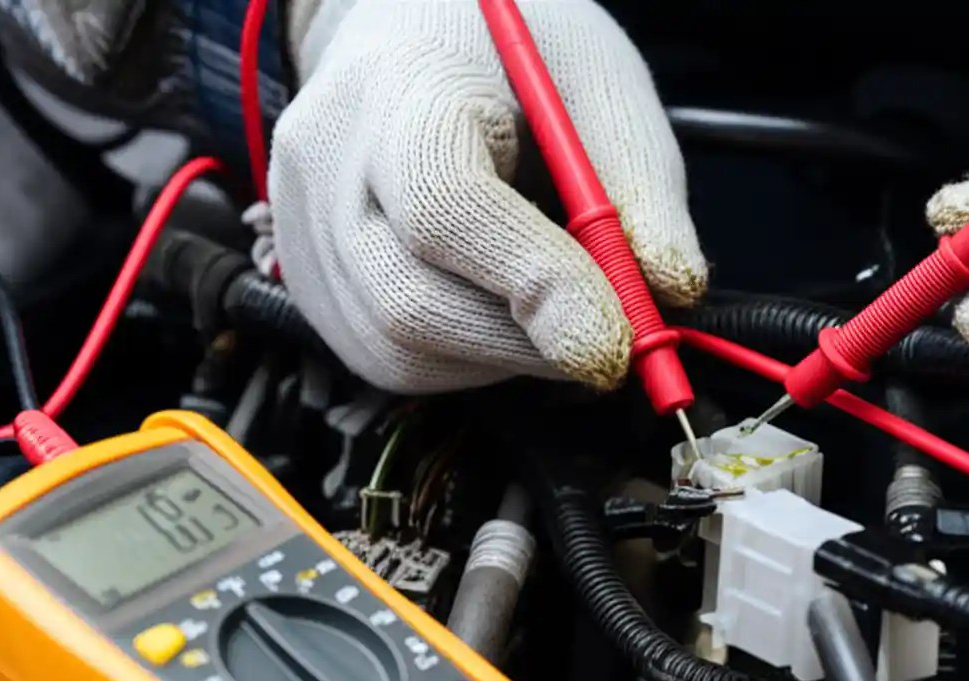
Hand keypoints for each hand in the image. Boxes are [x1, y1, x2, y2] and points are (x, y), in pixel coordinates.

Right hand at [271, 0, 705, 392]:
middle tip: (605, 345)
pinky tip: (497, 318)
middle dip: (524, 346)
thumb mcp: (599, 86)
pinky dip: (458, 359)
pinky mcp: (303, 271)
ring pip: (392, 347)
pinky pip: (378, 354)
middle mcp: (327, 159)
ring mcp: (300, 222)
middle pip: (407, 299)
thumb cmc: (509, 50)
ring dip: (497, 359)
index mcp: (402, 87)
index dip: (533, 285)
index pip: (447, 207)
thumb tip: (668, 292)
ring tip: (550, 316)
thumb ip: (639, 188)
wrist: (412, 29)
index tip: (613, 341)